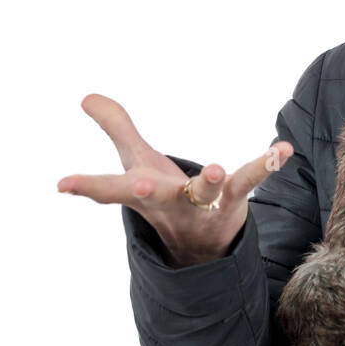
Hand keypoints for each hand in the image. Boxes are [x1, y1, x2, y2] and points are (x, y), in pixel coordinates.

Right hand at [58, 93, 293, 267]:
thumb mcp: (138, 161)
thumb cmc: (164, 197)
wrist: (200, 248)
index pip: (109, 191)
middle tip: (140, 184)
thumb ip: (117, 128)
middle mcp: (169, 202)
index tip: (62, 184)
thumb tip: (86, 96)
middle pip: (154, 197)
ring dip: (209, 183)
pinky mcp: (234, 201)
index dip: (86, 185)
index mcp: (142, 193)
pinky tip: (282, 150)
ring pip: (204, 195)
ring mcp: (202, 205)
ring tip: (218, 169)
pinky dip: (267, 165)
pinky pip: (251, 182)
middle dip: (146, 190)